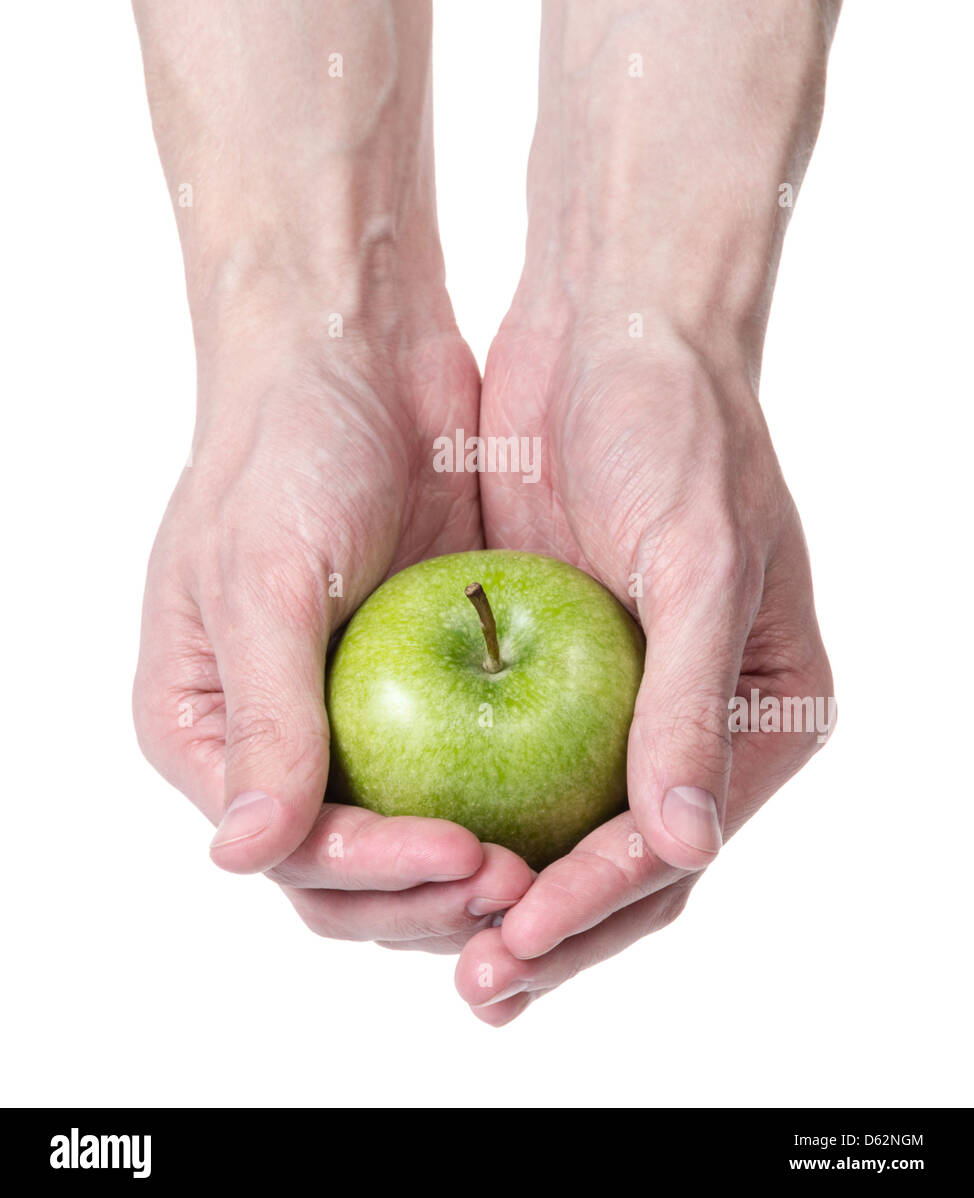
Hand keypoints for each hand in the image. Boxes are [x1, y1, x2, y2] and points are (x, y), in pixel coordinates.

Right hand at [134, 289, 532, 950]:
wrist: (354, 351)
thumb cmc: (286, 448)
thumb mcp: (265, 577)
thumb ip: (265, 715)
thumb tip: (245, 857)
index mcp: (208, 728)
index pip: (291, 848)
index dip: (379, 874)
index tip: (467, 859)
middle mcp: (275, 738)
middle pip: (352, 871)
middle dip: (435, 895)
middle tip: (525, 886)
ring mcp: (353, 715)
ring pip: (415, 835)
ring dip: (480, 867)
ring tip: (558, 866)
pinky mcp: (422, 683)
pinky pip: (468, 767)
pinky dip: (512, 799)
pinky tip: (577, 807)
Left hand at [458, 308, 831, 1022]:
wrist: (613, 327)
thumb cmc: (680, 428)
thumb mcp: (699, 559)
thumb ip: (691, 705)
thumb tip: (688, 847)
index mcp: (762, 708)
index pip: (681, 841)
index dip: (602, 902)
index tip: (519, 937)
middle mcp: (694, 718)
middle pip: (627, 864)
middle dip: (554, 932)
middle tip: (475, 983)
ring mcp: (620, 696)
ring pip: (565, 831)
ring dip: (508, 896)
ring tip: (447, 958)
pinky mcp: (555, 664)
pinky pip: (514, 767)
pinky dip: (475, 818)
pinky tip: (416, 855)